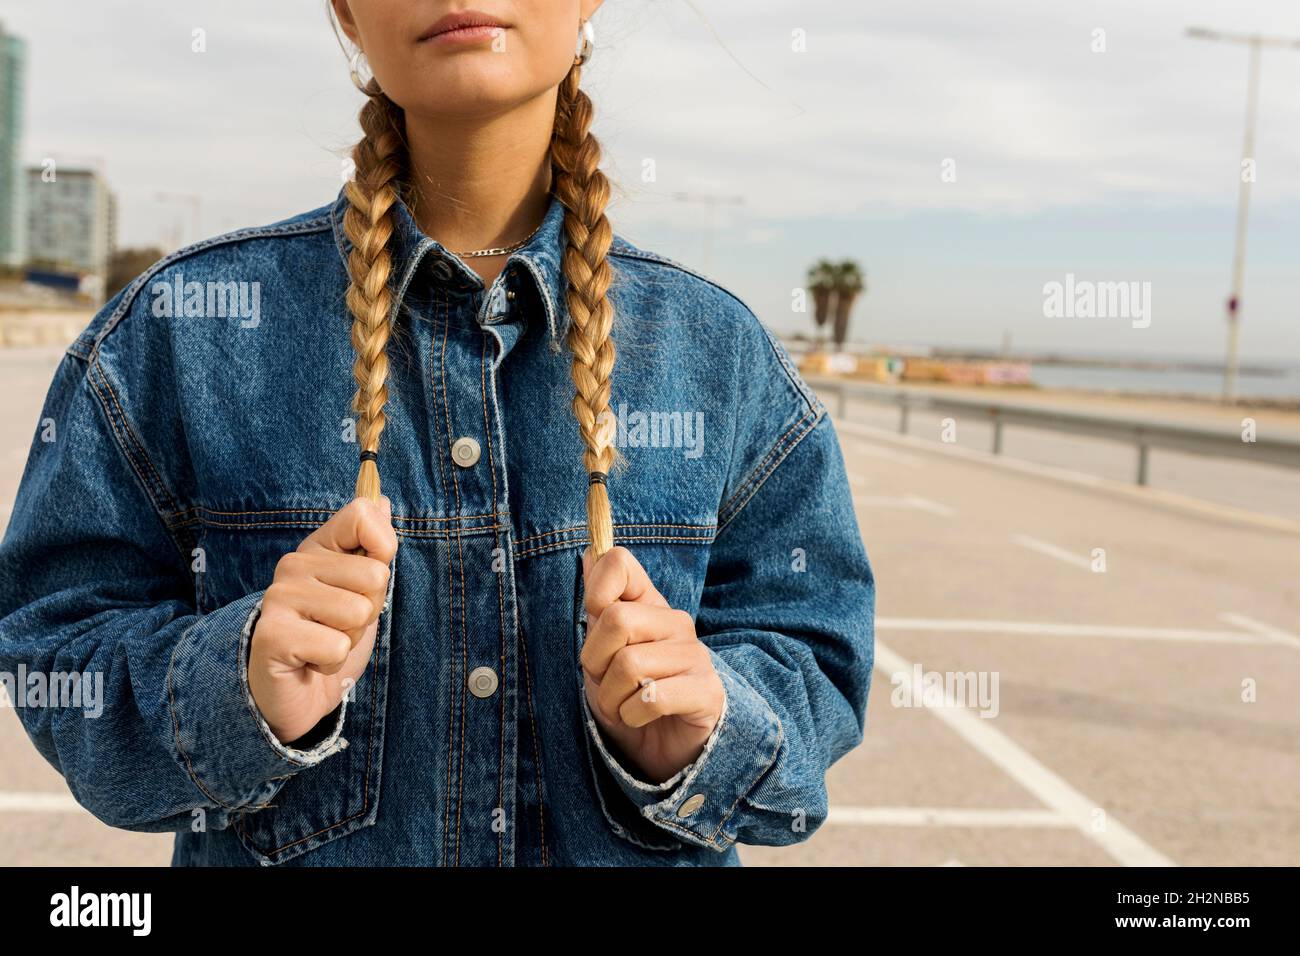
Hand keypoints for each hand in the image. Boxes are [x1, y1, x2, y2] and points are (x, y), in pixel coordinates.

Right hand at [249, 497, 397, 744]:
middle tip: (339, 625)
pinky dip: (333, 663)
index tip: (368, 576)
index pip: (362, 514)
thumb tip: (382, 501)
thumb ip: (370, 546)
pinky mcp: (273, 635)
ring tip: (325, 642)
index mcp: (318, 547)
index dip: (384, 547)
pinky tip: (312, 661)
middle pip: (375, 577)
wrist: (293, 692)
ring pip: (358, 613)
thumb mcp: (359, 589)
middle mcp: (294, 565)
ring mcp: (279, 597)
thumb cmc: (329, 635)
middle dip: (370, 611)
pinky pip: (337, 647)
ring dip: (351, 639)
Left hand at [580, 546, 724, 783]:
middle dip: (595, 661)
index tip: (595, 620)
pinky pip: (652, 698)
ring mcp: (695, 656)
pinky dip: (632, 716)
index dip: (595, 590)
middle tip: (605, 682)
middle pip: (617, 620)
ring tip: (622, 705)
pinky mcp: (706, 691)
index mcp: (648, 604)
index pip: (620, 563)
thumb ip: (599, 604)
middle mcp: (675, 622)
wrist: (659, 750)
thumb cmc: (627, 695)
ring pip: (629, 664)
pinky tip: (641, 718)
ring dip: (612, 698)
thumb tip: (589, 552)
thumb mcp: (601, 652)